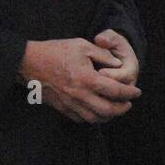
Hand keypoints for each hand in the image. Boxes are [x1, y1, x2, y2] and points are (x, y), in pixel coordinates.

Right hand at [19, 37, 140, 123]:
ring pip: (94, 119)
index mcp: (86, 79)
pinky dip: (93, 118)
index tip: (137, 92)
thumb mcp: (82, 45)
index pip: (115, 91)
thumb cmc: (56, 51)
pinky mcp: (62, 108)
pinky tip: (97, 111)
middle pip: (107, 111)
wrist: (28, 62)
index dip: (129, 93)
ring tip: (115, 109)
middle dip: (121, 109)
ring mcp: (69, 104)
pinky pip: (81, 119)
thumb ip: (103, 55)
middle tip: (128, 104)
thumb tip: (118, 64)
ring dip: (108, 116)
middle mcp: (79, 95)